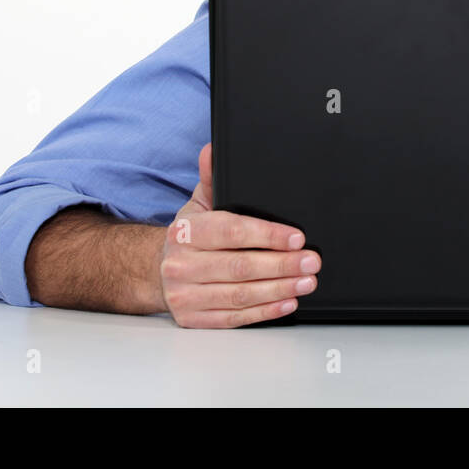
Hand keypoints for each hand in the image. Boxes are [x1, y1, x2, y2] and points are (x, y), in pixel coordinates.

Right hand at [158, 143, 319, 327]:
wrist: (156, 270)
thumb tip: (213, 149)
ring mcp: (185, 295)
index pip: (232, 232)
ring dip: (279, 290)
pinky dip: (264, 312)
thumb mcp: (199, 203)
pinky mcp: (192, 319)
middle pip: (239, 267)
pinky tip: (287, 303)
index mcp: (186, 232)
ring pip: (239, 295)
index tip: (297, 238)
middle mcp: (181, 265)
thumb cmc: (191, 235)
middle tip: (312, 262)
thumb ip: (211, 178)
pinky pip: (233, 318)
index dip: (267, 236)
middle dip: (282, 265)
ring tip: (307, 281)